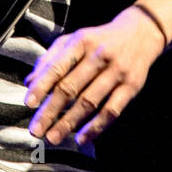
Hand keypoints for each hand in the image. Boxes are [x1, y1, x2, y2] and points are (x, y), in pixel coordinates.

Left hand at [23, 5, 166, 147]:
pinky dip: (96, 127)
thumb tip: (29, 82)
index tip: (29, 104)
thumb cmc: (100, 40)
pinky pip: (112, 110)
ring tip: (53, 137)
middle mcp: (99, 55)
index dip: (42, 86)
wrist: (142, 32)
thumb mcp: (75, 40)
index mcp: (81, 41)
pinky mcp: (131, 86)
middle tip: (36, 131)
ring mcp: (117, 71)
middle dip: (51, 111)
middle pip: (70, 87)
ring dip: (69, 123)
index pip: (57, 66)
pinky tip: (82, 139)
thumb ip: (51, 58)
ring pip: (89, 102)